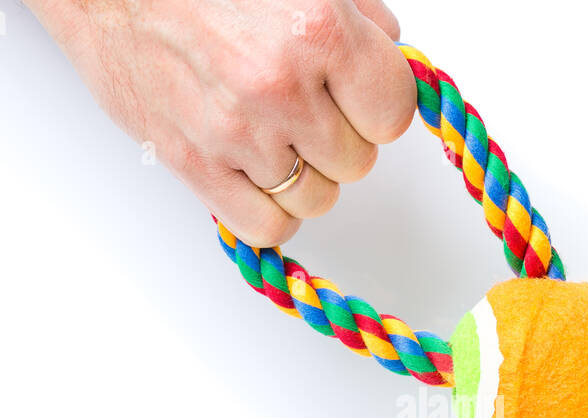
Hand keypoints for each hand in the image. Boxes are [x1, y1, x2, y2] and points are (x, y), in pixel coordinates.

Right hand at [29, 0, 414, 245]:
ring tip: (272, 133)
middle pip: (356, 161)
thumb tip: (390, 57)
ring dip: (303, 175)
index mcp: (317, 30)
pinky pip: (268, 226)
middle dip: (338, 138)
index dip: (378, 106)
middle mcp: (279, 86)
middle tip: (305, 108)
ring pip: (316, 199)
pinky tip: (257, 173)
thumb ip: (358, 18)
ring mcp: (236, 134)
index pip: (393, 112)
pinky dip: (271, 210)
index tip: (358, 96)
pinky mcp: (194, 166)